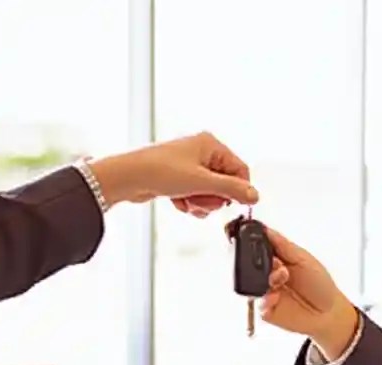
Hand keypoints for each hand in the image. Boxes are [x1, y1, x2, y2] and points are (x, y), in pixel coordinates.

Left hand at [88, 132, 257, 216]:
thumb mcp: (201, 182)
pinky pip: (195, 195)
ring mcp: (189, 165)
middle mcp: (201, 151)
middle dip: (214, 198)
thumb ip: (231, 189)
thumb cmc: (159, 171)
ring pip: (210, 192)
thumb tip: (254, 195)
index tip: (234, 204)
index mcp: (210, 143)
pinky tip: (177, 201)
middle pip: (225, 183)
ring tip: (187, 202)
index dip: (238, 189)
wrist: (126, 178)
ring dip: (201, 202)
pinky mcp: (179, 178)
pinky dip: (189, 202)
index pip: (240, 169)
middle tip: (201, 202)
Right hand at [260, 227, 360, 360]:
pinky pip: (258, 303)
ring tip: (281, 277)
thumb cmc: (320, 285)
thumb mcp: (304, 259)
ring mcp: (265, 292)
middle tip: (274, 261)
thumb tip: (266, 229)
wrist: (329, 313)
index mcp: (276, 259)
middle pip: (249, 264)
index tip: (249, 235)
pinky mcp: (266, 310)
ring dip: (265, 278)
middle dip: (257, 260)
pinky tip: (276, 296)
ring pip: (251, 283)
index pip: (257, 247)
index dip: (251, 241)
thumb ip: (284, 245)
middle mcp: (268, 275)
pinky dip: (266, 298)